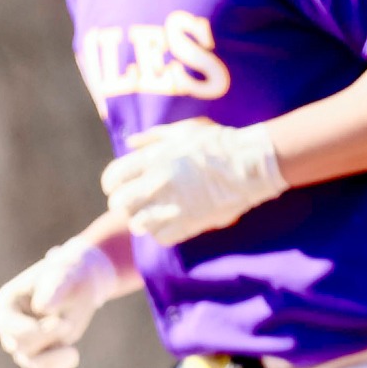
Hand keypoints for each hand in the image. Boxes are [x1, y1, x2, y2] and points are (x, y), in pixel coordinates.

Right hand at [0, 238, 120, 367]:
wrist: (81, 283)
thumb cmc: (70, 275)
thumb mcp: (65, 275)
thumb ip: (54, 289)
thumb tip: (43, 307)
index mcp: (7, 303)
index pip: (7, 325)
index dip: (33, 330)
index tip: (64, 325)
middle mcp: (9, 325)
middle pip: (20, 345)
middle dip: (48, 337)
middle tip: (70, 324)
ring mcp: (23, 340)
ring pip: (30, 361)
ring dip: (52, 358)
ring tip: (73, 352)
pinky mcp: (39, 351)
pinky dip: (57, 367)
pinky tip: (73, 356)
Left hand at [102, 119, 287, 245]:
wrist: (252, 163)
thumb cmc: (219, 142)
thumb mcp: (184, 130)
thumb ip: (154, 137)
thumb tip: (130, 144)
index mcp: (154, 158)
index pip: (113, 177)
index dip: (113, 184)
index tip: (120, 186)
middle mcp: (158, 182)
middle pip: (121, 203)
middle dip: (126, 203)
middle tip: (137, 203)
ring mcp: (172, 204)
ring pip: (138, 223)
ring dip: (143, 220)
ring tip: (155, 215)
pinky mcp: (189, 223)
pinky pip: (161, 237)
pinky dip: (162, 233)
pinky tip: (172, 223)